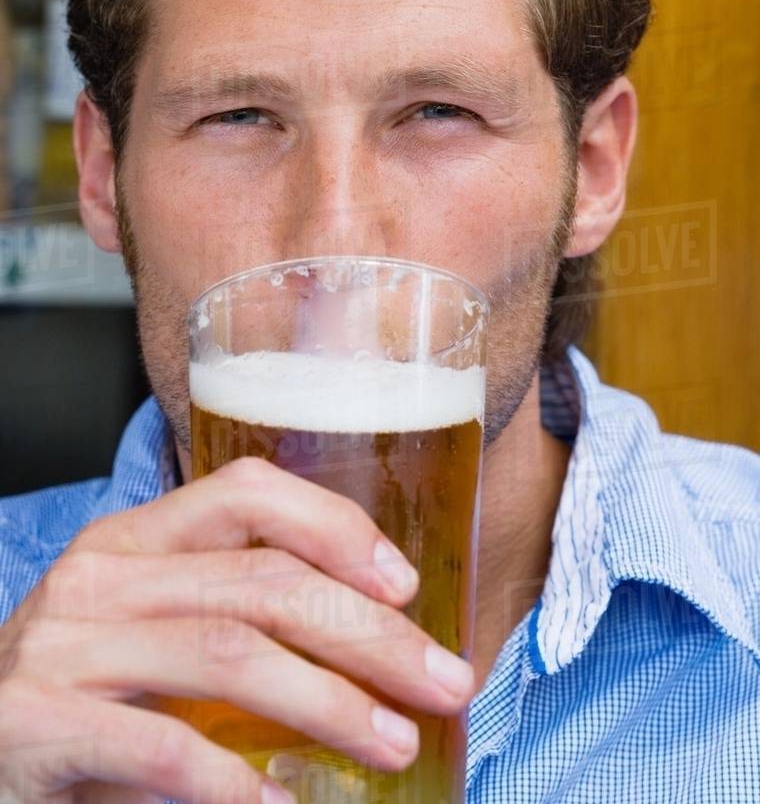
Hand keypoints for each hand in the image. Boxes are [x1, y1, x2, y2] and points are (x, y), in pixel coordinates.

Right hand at [0, 456, 474, 802]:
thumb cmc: (84, 699)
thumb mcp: (154, 634)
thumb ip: (235, 619)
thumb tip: (377, 645)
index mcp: (135, 539)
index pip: (248, 492)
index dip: (336, 528)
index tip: (406, 585)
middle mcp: (99, 574)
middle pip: (262, 582)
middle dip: (370, 633)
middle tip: (444, 681)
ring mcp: (63, 646)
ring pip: (228, 652)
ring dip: (328, 702)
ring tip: (394, 741)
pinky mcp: (37, 724)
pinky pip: (159, 747)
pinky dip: (233, 781)